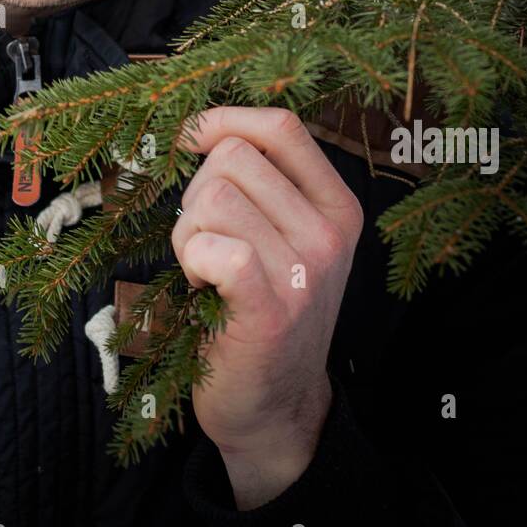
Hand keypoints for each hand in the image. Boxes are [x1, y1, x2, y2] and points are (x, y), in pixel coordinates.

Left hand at [171, 106, 363, 509]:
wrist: (275, 406)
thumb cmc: (263, 307)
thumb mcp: (285, 237)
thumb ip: (262, 182)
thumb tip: (203, 126)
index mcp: (337, 206)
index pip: (283, 126)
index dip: (225, 119)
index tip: (191, 139)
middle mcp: (329, 234)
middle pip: (234, 157)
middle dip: (197, 191)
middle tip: (206, 241)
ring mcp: (304, 273)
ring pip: (213, 198)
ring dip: (189, 231)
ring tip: (206, 270)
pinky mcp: (270, 311)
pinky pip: (216, 247)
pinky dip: (192, 258)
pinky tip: (202, 286)